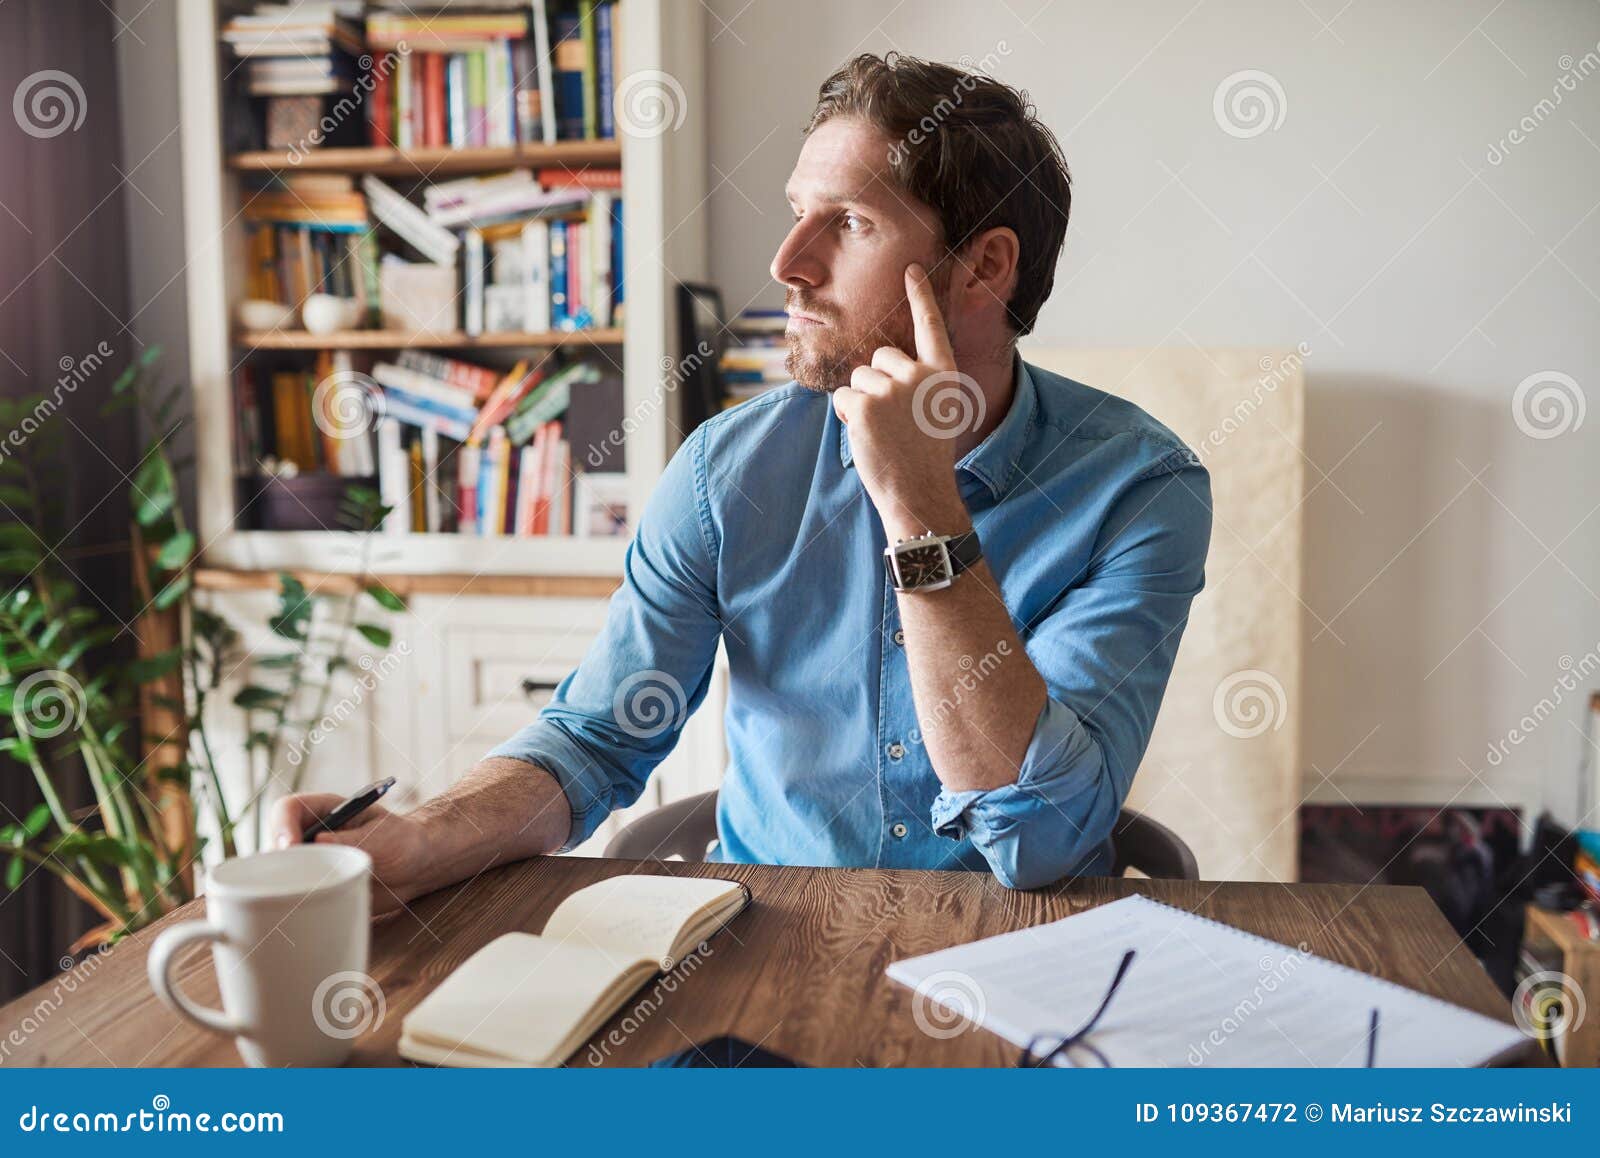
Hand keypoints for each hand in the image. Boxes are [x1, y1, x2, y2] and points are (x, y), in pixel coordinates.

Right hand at [268, 792, 430, 916]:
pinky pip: (291, 896)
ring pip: (277, 873)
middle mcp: (309, 835)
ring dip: (285, 886)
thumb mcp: (384, 837)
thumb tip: (318, 842)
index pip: (288, 809)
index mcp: (324, 811)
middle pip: (274, 844)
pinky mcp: (312, 888)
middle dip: (278, 863)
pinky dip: (293, 904)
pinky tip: (308, 910)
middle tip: (297, 878)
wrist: (415, 868)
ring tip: (310, 895)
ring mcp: (308, 863)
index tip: (290, 847)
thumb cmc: (402, 842)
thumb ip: (354, 840)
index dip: (282, 825)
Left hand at [832, 263, 974, 539]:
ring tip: (883, 431)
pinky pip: (842, 397)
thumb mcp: (936, 411)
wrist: (919, 494)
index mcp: (943, 374)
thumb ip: (919, 382)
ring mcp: (891, 389)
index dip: (920, 295)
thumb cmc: (925, 457)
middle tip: (893, 420)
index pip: (931, 326)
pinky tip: (867, 436)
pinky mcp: (863, 406)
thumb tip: (881, 364)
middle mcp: (919, 375)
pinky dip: (847, 416)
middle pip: (880, 357)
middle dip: (876, 382)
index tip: (910, 267)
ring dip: (861, 401)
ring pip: (858, 377)